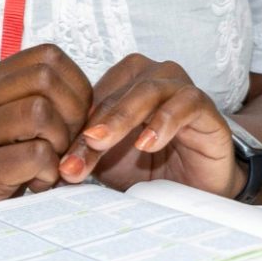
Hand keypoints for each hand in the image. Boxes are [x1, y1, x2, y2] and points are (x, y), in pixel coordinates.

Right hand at [0, 43, 92, 216]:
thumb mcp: (9, 127)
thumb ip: (39, 104)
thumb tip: (95, 102)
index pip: (46, 56)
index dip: (77, 86)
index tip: (75, 120)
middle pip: (45, 78)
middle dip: (74, 113)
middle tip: (67, 145)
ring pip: (40, 112)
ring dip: (60, 144)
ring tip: (49, 165)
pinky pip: (36, 155)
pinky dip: (50, 173)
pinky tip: (36, 184)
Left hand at [58, 54, 236, 196]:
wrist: (195, 185)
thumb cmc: (149, 165)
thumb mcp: (110, 161)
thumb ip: (85, 155)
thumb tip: (58, 168)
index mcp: (119, 81)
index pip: (88, 101)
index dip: (72, 130)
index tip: (61, 162)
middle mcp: (147, 75)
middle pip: (113, 97)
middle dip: (93, 127)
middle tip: (77, 148)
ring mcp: (176, 86)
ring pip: (144, 93)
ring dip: (120, 120)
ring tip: (102, 142)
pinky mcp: (203, 104)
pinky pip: (184, 104)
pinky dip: (163, 122)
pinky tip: (147, 143)